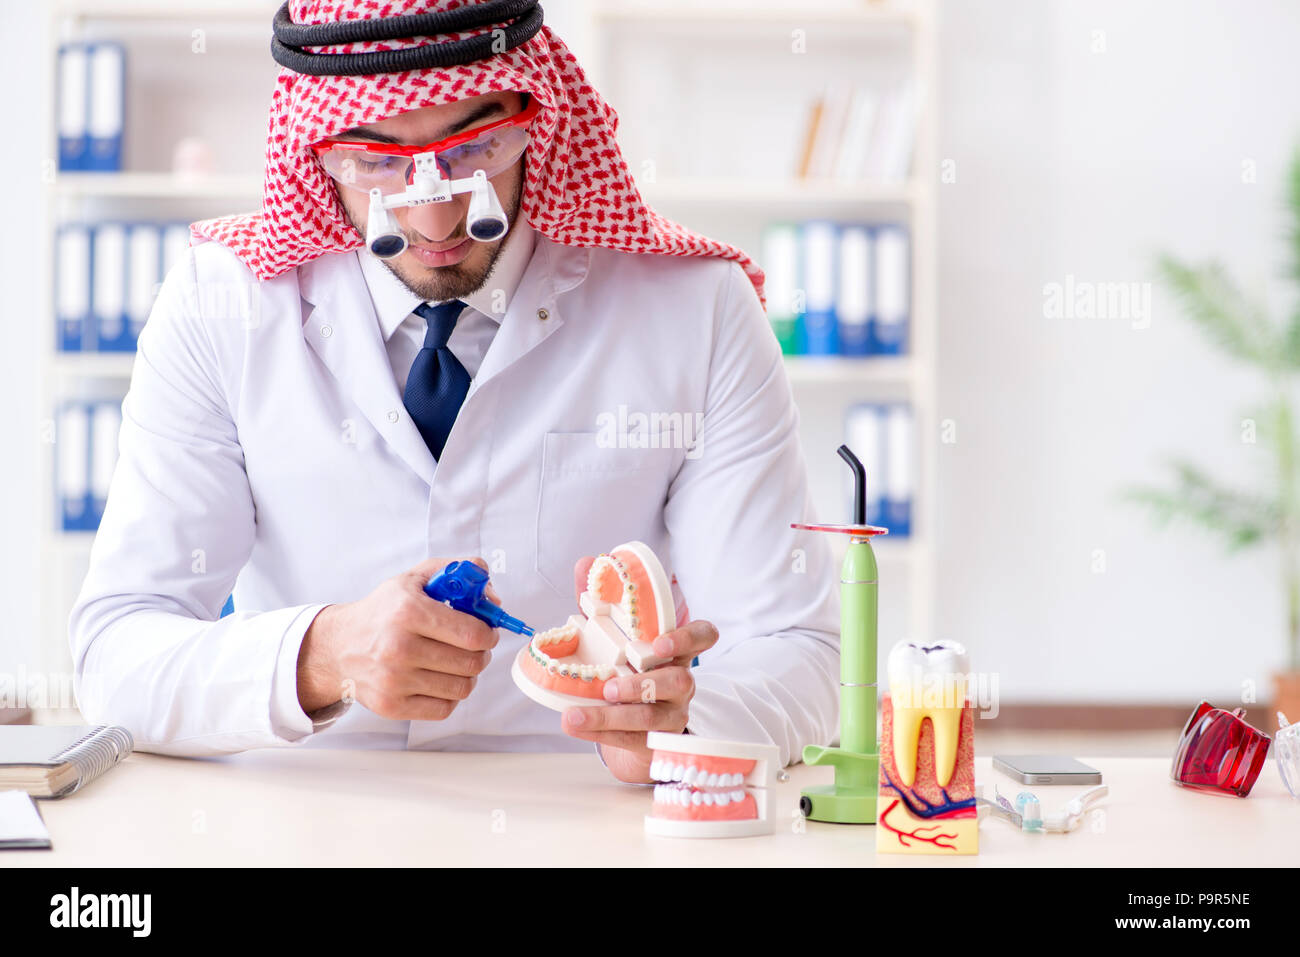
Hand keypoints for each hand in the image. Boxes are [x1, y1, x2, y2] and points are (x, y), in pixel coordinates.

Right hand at [297, 557, 498, 719]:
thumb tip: (493, 596)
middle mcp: (399, 647)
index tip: (486, 632)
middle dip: (481, 654)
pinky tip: (439, 680)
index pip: (472, 634)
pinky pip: (444, 709)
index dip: (489, 634)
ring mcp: (394, 680)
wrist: (339, 646)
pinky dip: (449, 696)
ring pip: (462, 688)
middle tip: (474, 647)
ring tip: (456, 663)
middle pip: (471, 663)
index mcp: (408, 611)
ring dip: (467, 675)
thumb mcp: (415, 579)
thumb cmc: (384, 611)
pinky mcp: (392, 706)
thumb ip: (458, 572)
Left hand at [561, 557, 719, 782]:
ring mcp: (672, 714)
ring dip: (613, 717)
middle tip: (611, 686)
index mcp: (675, 651)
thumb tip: (586, 562)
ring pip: (653, 717)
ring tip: (576, 714)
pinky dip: (600, 733)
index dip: (688, 639)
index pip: (703, 637)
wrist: (635, 722)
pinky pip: (633, 740)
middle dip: (644, 685)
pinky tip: (575, 725)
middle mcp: (681, 682)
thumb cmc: (628, 667)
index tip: (660, 643)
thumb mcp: (616, 633)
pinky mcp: (656, 741)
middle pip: (679, 681)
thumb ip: (603, 599)